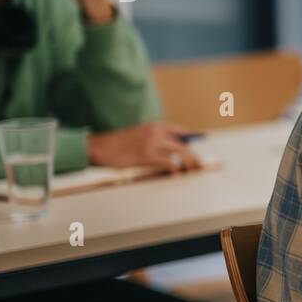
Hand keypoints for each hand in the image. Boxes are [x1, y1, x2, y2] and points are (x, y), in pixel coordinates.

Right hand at [87, 122, 201, 171]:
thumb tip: (176, 150)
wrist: (100, 147)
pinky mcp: (146, 155)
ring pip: (180, 153)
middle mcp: (156, 131)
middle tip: (199, 166)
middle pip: (184, 144)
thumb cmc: (119, 145)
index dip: (193, 138)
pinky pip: (169, 162)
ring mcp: (152, 143)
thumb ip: (156, 139)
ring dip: (188, 164)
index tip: (201, 144)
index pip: (181, 131)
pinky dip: (175, 170)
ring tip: (191, 172)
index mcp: (155, 126)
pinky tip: (176, 175)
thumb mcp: (139, 136)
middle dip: (194, 157)